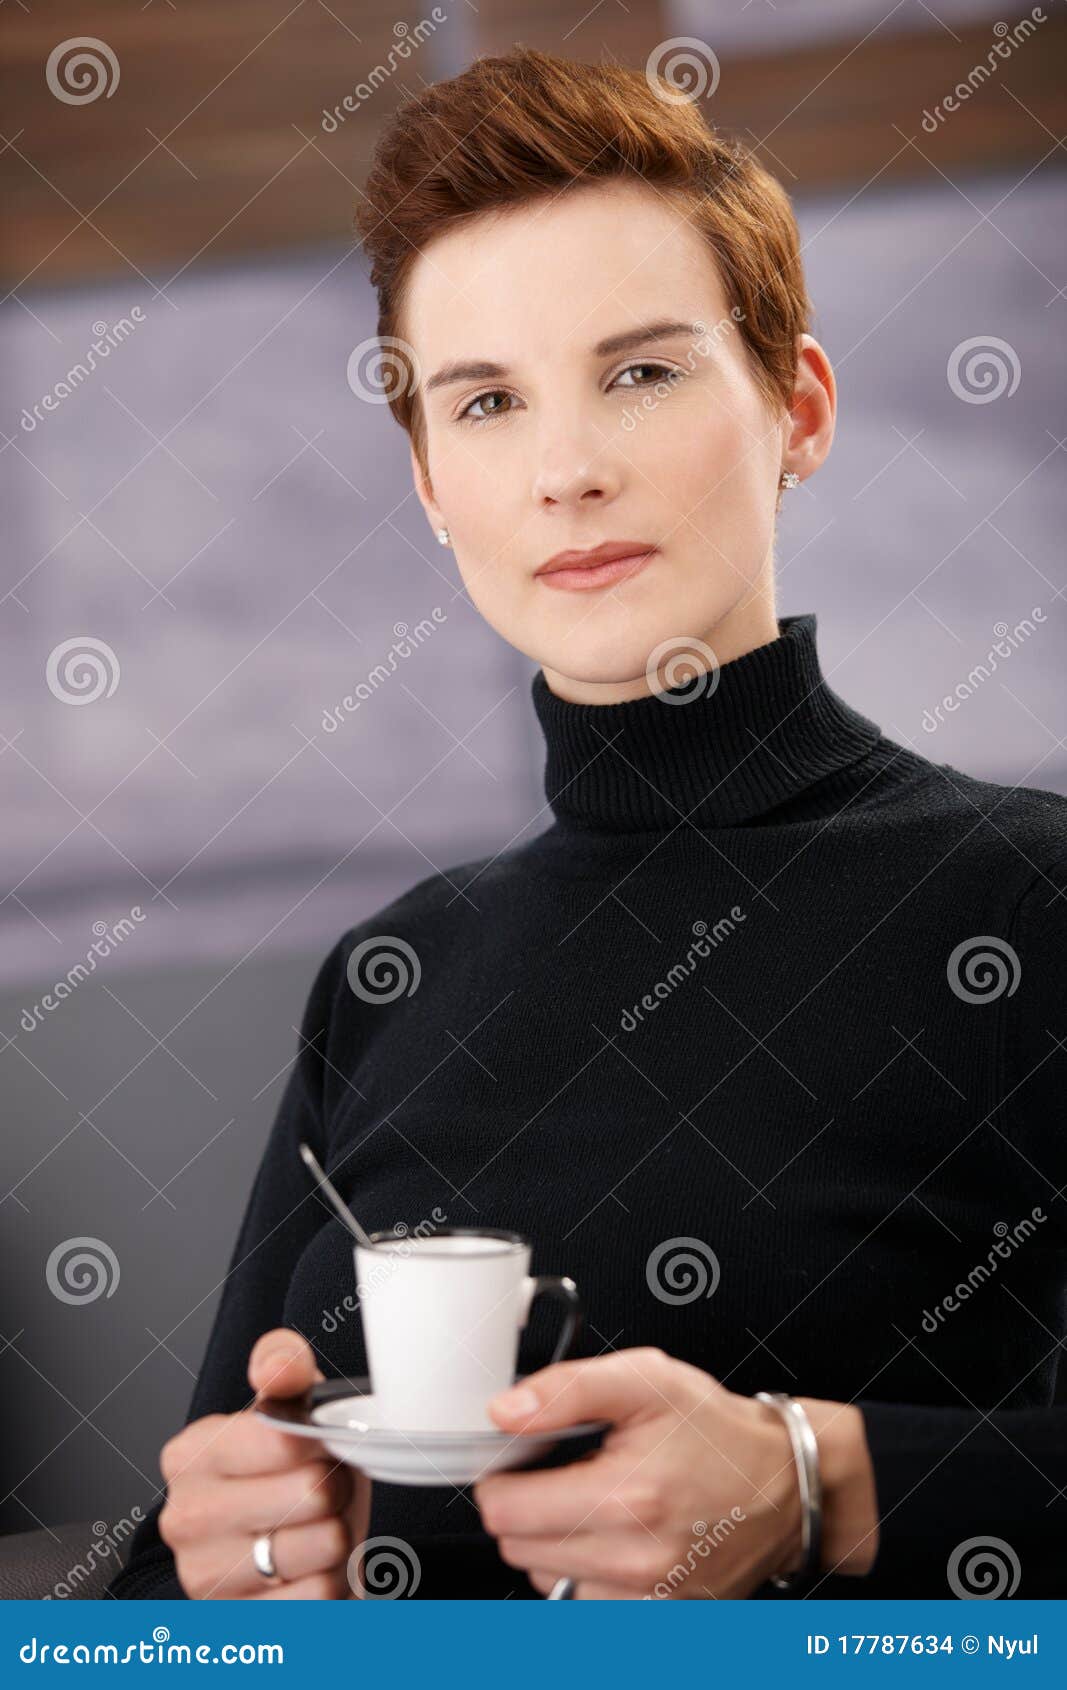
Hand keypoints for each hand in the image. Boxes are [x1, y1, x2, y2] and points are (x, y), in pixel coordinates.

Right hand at [158, 1327, 371, 1597]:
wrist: (282, 1541)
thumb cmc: (286, 1468)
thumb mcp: (287, 1402)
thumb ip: (283, 1364)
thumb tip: (275, 1369)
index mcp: (188, 1455)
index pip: (283, 1438)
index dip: (321, 1440)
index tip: (315, 1445)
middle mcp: (184, 1518)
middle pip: (311, 1494)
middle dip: (336, 1487)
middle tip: (325, 1488)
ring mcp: (205, 1578)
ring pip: (323, 1546)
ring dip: (340, 1534)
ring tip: (320, 1526)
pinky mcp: (238, 1625)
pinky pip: (322, 1598)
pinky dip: (334, 1580)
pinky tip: (312, 1568)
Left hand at [472, 1346, 877, 1597]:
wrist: (783, 1485)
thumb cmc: (716, 1432)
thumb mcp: (646, 1379)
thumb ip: (566, 1389)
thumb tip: (505, 1412)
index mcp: (627, 1499)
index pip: (505, 1510)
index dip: (504, 1474)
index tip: (526, 1455)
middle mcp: (635, 1562)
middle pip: (517, 1547)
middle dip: (528, 1505)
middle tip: (569, 1471)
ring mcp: (646, 1600)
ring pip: (546, 1577)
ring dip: (554, 1540)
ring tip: (597, 1501)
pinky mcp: (655, 1620)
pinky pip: (584, 1600)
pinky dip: (585, 1569)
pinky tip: (614, 1534)